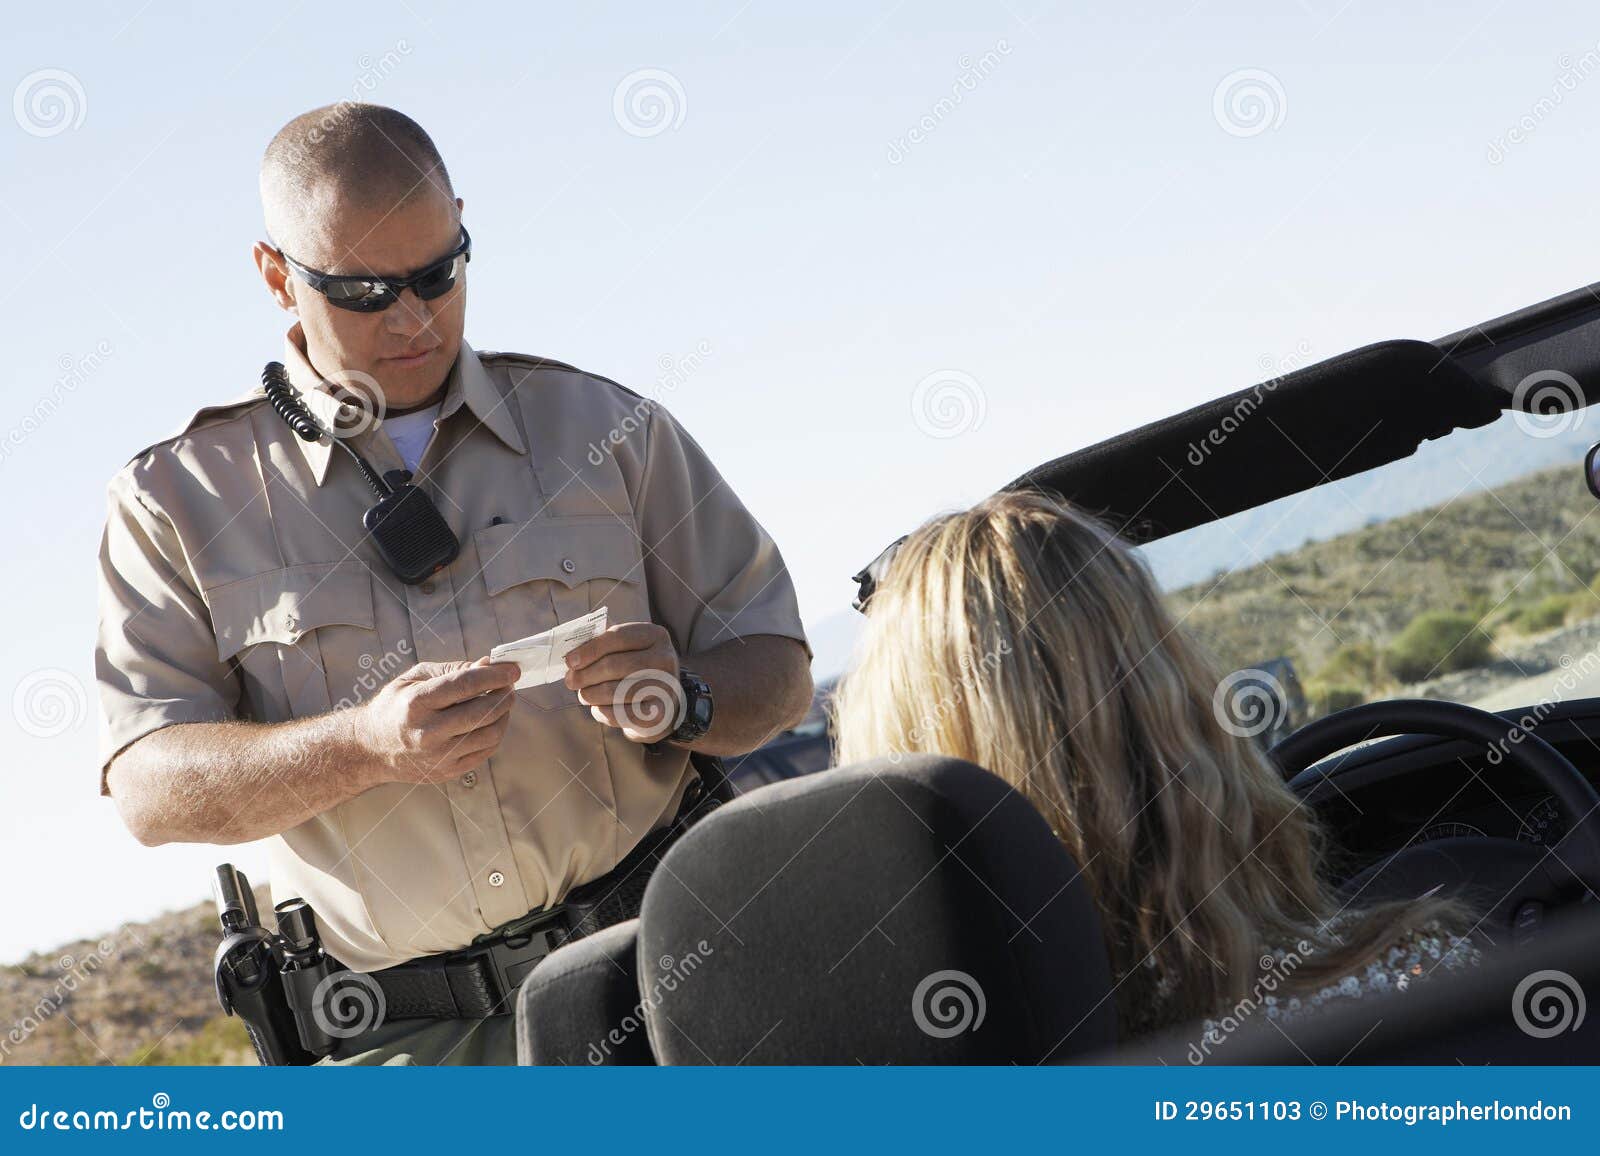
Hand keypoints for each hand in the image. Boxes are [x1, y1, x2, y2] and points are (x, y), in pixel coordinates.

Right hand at [356, 657, 519, 784]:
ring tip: (503, 701)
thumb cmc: (396, 706)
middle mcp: (427, 732)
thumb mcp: (414, 678)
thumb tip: (487, 664)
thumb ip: (452, 670)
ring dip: (504, 715)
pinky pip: (486, 751)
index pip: (465, 685)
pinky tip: (493, 721)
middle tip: (510, 685)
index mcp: (416, 703)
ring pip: (490, 734)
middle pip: (482, 712)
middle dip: (504, 695)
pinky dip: (496, 733)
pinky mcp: (448, 771)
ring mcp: (439, 756)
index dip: (494, 676)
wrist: (372, 748)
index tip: (512, 669)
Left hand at [563, 622, 682, 742]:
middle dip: (585, 675)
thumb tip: (572, 651)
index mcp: (654, 635)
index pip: (617, 637)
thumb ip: (602, 643)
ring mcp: (665, 687)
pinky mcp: (659, 714)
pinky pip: (619, 714)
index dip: (589, 649)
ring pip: (614, 691)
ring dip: (590, 695)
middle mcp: (665, 658)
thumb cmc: (635, 670)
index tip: (570, 661)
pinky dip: (601, 712)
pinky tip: (598, 708)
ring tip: (584, 695)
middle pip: (614, 665)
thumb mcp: (626, 649)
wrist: (662, 702)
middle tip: (570, 681)